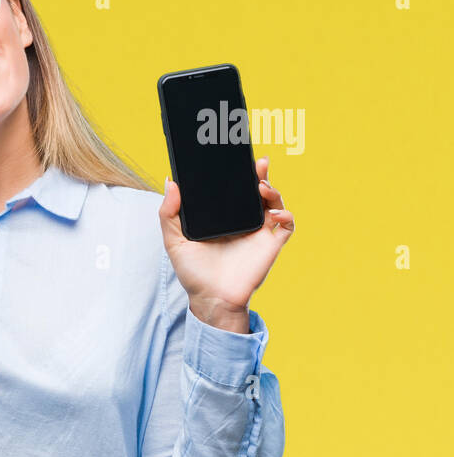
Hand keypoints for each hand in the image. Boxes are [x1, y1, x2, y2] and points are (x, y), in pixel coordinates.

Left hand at [158, 156, 294, 331]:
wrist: (211, 299)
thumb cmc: (193, 272)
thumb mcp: (174, 240)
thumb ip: (168, 212)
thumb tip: (170, 181)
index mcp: (223, 216)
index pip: (233, 189)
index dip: (238, 173)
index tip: (235, 158)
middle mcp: (243, 220)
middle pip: (257, 190)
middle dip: (260, 173)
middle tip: (258, 163)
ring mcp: (259, 231)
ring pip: (274, 201)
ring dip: (272, 190)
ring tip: (262, 187)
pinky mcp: (271, 244)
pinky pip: (287, 224)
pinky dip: (286, 213)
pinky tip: (273, 212)